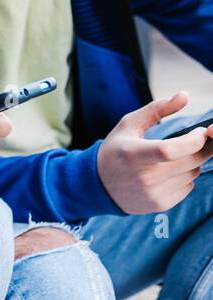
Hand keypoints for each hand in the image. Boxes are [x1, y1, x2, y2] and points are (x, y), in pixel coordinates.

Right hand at [98, 91, 212, 213]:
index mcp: (133, 154)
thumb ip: (157, 109)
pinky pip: (189, 186)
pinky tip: (167, 172)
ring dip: (191, 162)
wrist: (98, 185)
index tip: (201, 131)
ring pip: (193, 173)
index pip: (170, 150)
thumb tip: (185, 95)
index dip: (193, 141)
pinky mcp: (161, 204)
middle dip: (201, 147)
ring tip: (171, 157)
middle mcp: (144, 177)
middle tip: (197, 138)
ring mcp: (153, 193)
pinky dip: (185, 176)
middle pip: (191, 161)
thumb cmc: (116, 149)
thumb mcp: (128, 124)